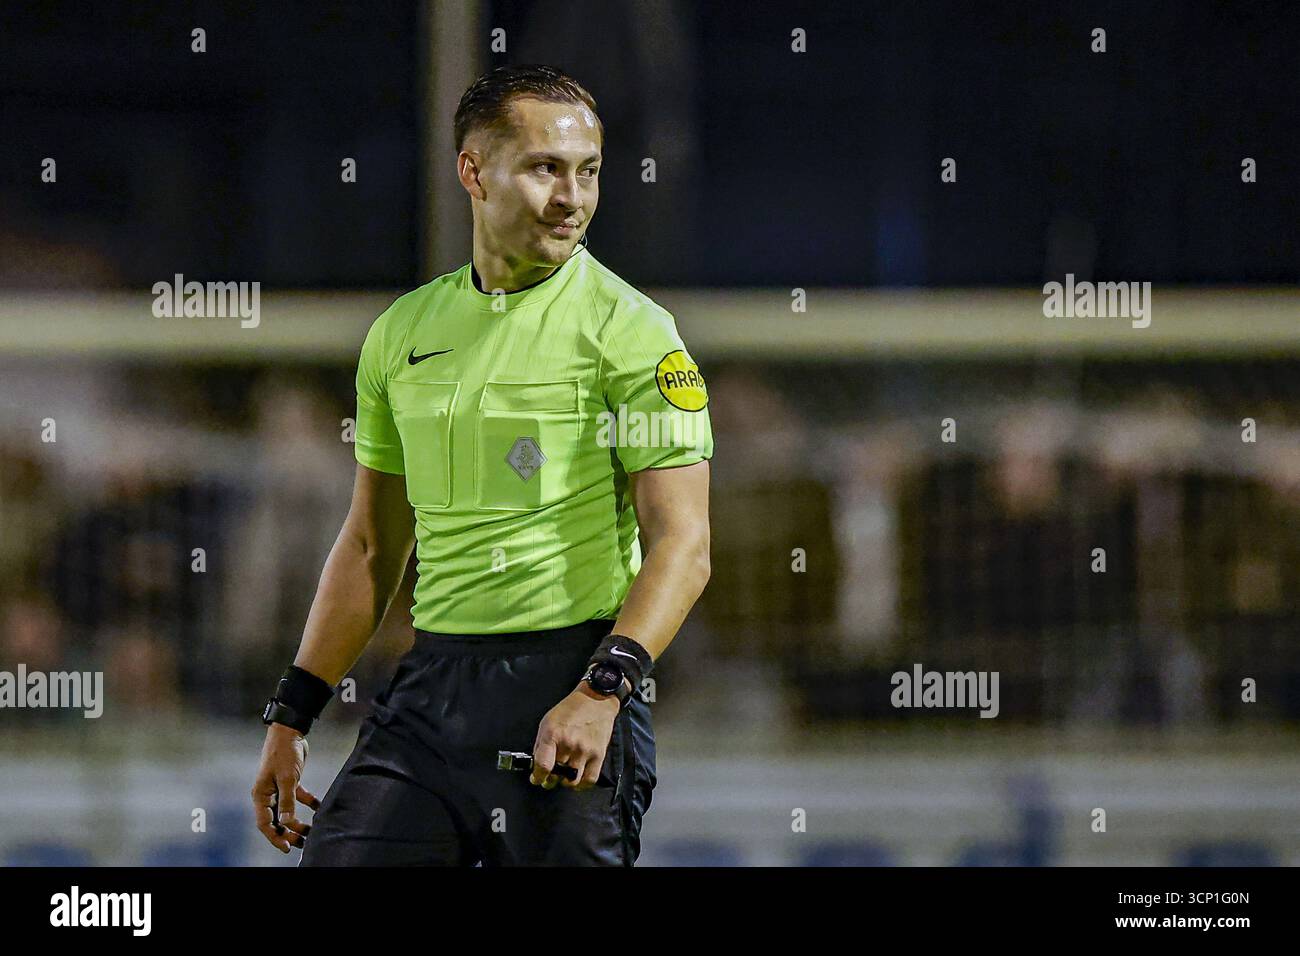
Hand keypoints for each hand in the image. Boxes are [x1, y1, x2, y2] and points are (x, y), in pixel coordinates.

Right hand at [251, 723, 319, 851]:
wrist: (290, 732)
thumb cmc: (283, 753)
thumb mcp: (286, 778)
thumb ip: (287, 800)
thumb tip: (286, 822)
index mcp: (261, 796)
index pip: (265, 824)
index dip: (274, 837)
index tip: (286, 847)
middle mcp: (268, 794)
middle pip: (276, 820)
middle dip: (288, 833)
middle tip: (302, 843)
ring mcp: (278, 788)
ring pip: (287, 811)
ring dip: (297, 822)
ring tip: (311, 831)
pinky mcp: (290, 781)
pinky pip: (298, 798)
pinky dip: (307, 803)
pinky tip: (319, 807)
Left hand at [530, 682, 619, 791]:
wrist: (595, 699)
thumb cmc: (570, 709)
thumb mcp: (548, 721)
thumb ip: (541, 744)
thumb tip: (536, 764)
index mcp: (553, 734)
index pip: (542, 766)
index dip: (537, 777)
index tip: (536, 779)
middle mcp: (569, 744)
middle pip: (556, 774)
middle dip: (550, 779)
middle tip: (550, 777)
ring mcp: (585, 750)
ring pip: (572, 780)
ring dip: (565, 782)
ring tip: (564, 777)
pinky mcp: (598, 754)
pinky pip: (589, 780)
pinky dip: (582, 785)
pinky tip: (577, 779)